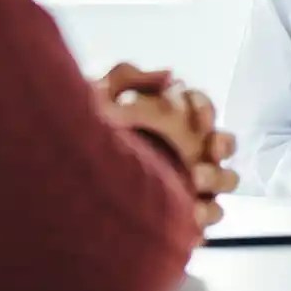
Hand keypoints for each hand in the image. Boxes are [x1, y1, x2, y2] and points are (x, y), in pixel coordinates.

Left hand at [93, 64, 239, 231]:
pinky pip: (209, 215)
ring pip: (226, 179)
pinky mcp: (186, 214)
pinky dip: (205, 214)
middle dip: (221, 144)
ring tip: (195, 179)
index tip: (194, 118)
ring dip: (216, 176)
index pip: (202, 108)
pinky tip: (191, 214)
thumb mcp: (95, 99)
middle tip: (206, 147)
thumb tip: (169, 75)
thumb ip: (125, 78)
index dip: (204, 109)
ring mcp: (192, 184)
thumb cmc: (87, 136)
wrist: (65, 181)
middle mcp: (189, 150)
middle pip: (224, 143)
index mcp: (172, 121)